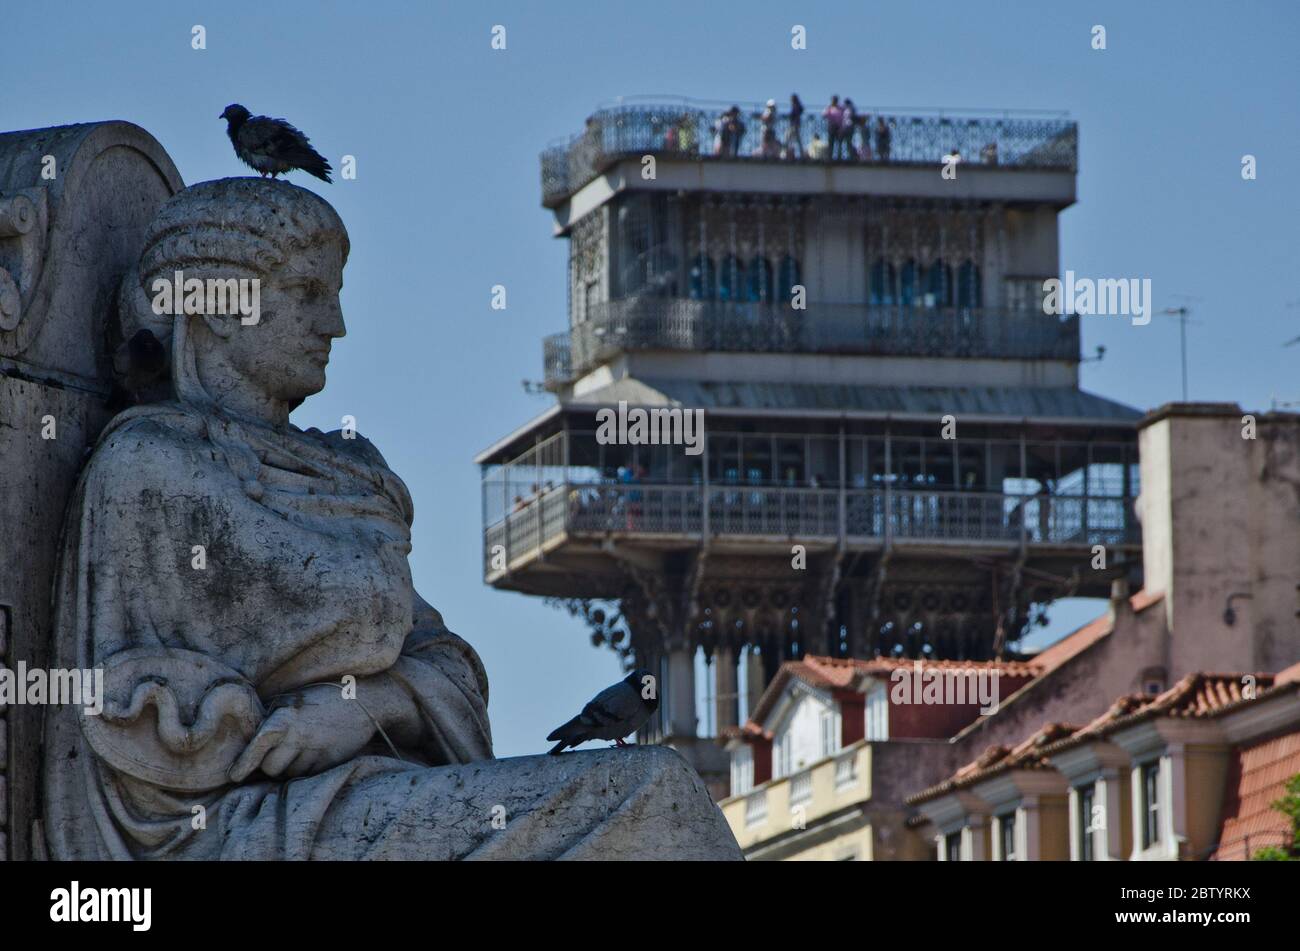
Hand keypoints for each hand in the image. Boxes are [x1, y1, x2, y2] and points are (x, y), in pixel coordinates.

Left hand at [229, 683, 377, 780]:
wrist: (365, 699)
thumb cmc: (323, 697)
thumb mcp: (294, 700)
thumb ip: (272, 719)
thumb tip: (249, 743)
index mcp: (287, 716)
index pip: (259, 743)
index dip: (244, 762)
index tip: (234, 775)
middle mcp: (300, 734)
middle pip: (271, 767)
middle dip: (272, 764)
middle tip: (281, 753)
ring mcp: (317, 749)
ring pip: (290, 774)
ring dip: (291, 767)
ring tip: (303, 748)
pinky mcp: (331, 760)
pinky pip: (310, 775)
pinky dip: (309, 769)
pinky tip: (316, 752)